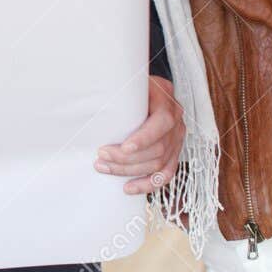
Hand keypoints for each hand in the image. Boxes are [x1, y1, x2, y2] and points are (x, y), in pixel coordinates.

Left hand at [96, 76, 184, 194]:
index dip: (144, 138)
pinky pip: (166, 174)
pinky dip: (148, 184)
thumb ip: (122, 90)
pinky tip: (129, 188)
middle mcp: (176, 124)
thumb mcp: (134, 83)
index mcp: (167, 104)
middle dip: (127, 158)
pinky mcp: (174, 154)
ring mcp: (177, 141)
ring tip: (105, 168)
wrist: (155, 91)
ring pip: (158, 164)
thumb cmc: (138, 87)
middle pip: (156, 149)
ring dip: (130, 171)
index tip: (124, 147)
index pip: (161, 124)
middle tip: (101, 156)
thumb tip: (94, 101)